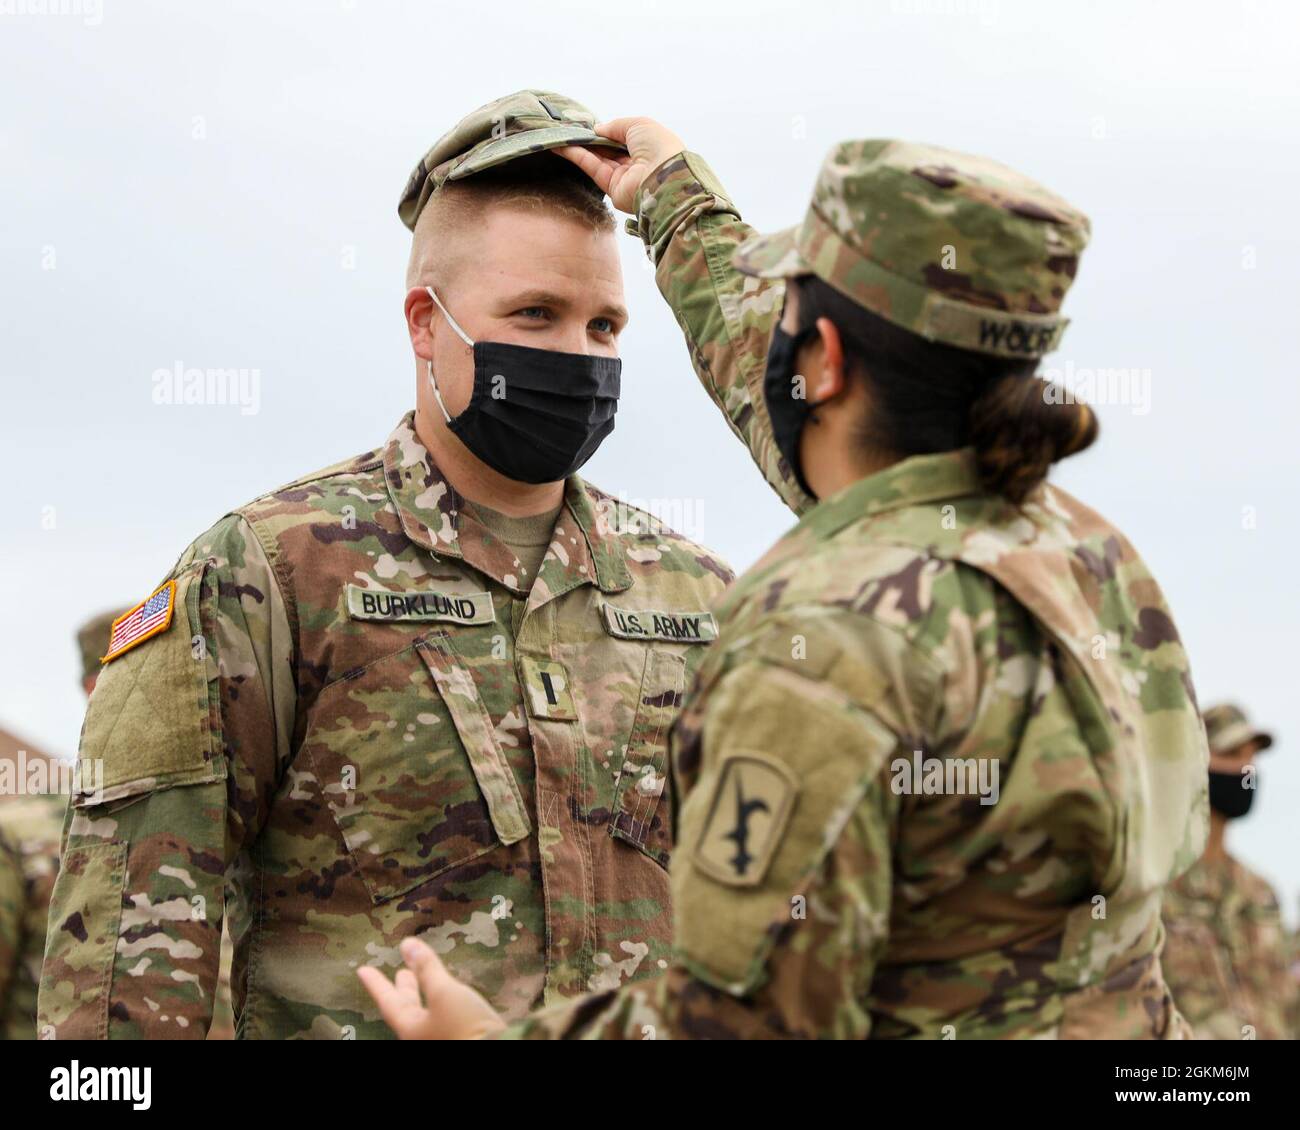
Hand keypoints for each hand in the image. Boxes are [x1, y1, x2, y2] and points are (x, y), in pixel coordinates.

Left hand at [356, 937, 506, 1039]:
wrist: (500, 1050)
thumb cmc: (464, 1027)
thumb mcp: (444, 992)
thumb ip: (427, 969)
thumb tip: (407, 944)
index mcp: (411, 1029)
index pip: (388, 1002)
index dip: (376, 984)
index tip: (361, 970)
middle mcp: (422, 1037)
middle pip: (407, 1009)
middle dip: (405, 989)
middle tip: (399, 972)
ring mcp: (441, 1038)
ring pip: (426, 1013)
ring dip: (423, 992)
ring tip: (422, 977)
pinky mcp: (460, 1038)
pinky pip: (442, 1016)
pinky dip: (440, 1000)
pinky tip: (449, 994)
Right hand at [556, 117, 686, 214]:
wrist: (664, 177)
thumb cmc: (659, 147)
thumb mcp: (638, 124)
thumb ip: (615, 126)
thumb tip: (598, 129)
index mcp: (645, 146)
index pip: (620, 138)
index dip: (604, 132)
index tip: (586, 124)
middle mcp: (634, 163)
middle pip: (606, 149)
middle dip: (588, 139)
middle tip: (567, 127)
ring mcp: (622, 177)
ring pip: (596, 159)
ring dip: (578, 147)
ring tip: (558, 135)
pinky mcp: (612, 189)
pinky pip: (593, 169)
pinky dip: (577, 157)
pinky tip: (562, 146)